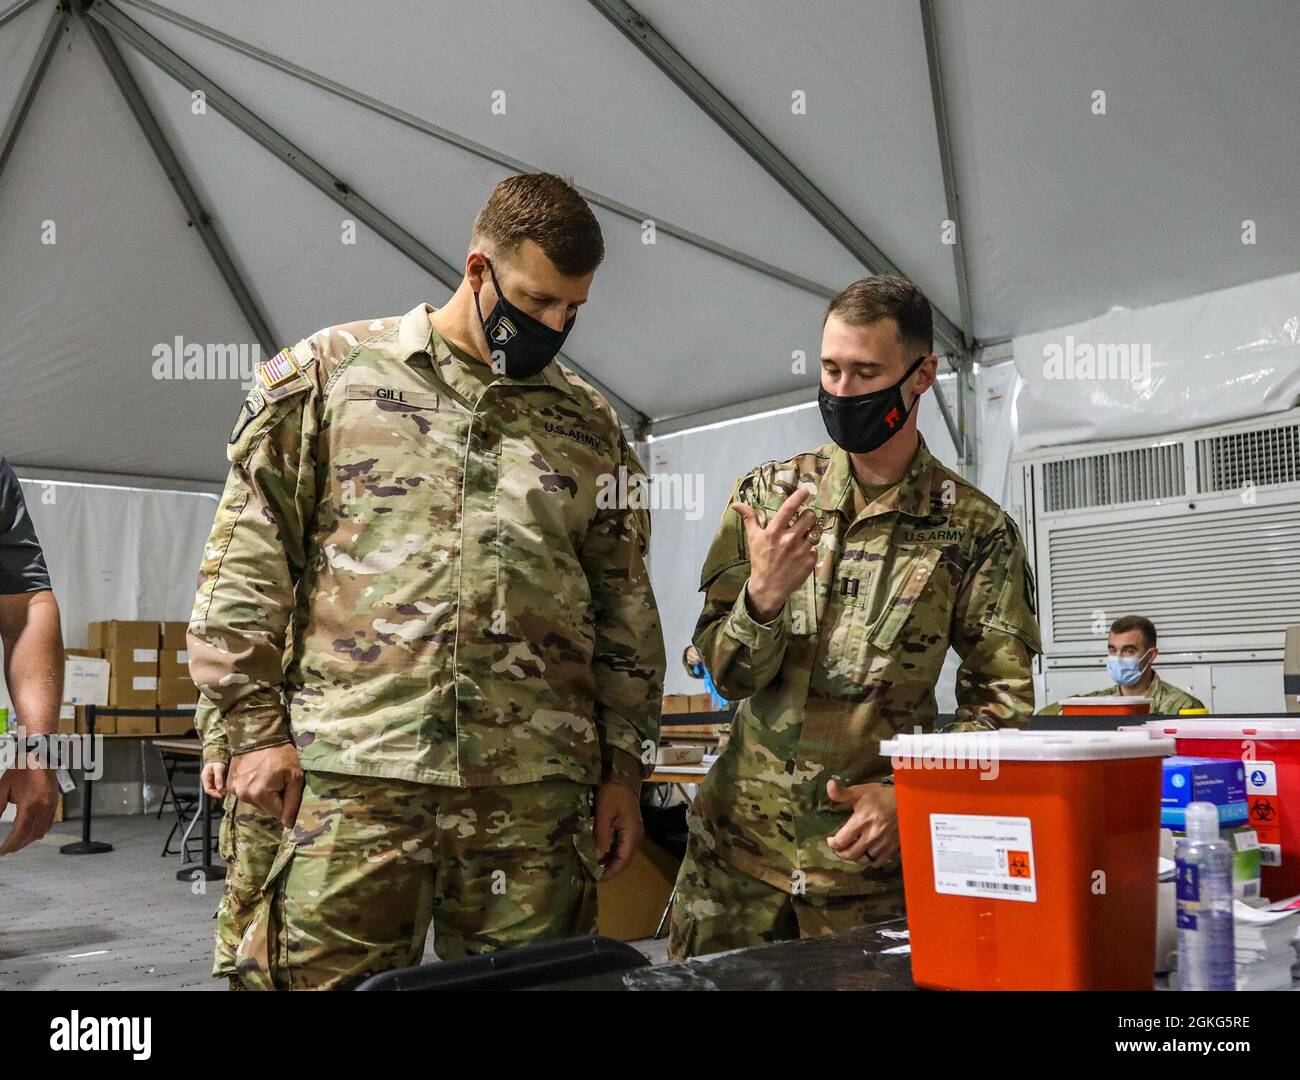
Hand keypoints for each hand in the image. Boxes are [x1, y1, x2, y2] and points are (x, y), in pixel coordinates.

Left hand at [0, 765, 58, 854]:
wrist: (40, 756)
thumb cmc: (22, 769)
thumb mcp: (2, 788)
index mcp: (31, 804)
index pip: (20, 832)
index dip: (10, 845)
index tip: (2, 851)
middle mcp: (44, 807)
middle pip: (31, 835)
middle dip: (18, 845)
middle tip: (6, 849)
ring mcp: (51, 806)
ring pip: (41, 832)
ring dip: (28, 840)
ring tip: (17, 843)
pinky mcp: (54, 804)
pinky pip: (48, 825)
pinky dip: (39, 832)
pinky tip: (31, 833)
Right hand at [201, 761, 227, 799]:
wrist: (218, 758)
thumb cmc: (216, 762)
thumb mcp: (218, 769)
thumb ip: (218, 778)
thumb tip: (219, 788)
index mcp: (205, 778)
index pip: (207, 789)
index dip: (214, 794)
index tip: (220, 795)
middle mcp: (207, 780)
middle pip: (211, 790)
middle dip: (218, 793)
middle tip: (225, 793)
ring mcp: (211, 781)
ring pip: (215, 789)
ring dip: (221, 791)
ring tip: (227, 791)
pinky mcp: (215, 781)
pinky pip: (218, 786)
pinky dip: (222, 788)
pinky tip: (227, 788)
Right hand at [228, 743, 303, 828]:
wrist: (259, 735)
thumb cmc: (281, 754)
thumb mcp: (295, 777)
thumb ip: (293, 802)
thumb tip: (288, 825)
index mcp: (260, 795)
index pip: (278, 814)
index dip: (287, 801)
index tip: (288, 786)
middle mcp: (244, 795)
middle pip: (266, 808)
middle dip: (275, 798)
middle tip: (279, 779)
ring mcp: (235, 789)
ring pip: (256, 801)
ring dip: (264, 793)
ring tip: (269, 774)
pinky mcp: (230, 783)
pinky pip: (246, 793)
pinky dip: (253, 787)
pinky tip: (258, 773)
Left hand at [593, 782, 643, 881]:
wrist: (623, 778)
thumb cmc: (613, 794)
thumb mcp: (604, 814)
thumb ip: (601, 836)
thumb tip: (597, 857)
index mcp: (632, 835)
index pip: (623, 861)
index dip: (610, 872)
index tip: (595, 879)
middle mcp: (635, 838)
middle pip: (624, 861)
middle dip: (609, 870)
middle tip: (591, 876)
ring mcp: (632, 834)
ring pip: (622, 855)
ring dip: (609, 862)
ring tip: (592, 867)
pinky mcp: (627, 830)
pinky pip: (620, 847)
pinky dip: (610, 853)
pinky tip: (598, 854)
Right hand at [732, 487, 818, 621]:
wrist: (769, 587)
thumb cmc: (760, 560)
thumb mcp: (753, 538)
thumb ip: (749, 518)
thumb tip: (736, 503)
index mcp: (774, 532)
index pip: (789, 508)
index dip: (799, 497)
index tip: (805, 490)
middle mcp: (789, 539)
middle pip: (809, 516)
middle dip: (808, 515)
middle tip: (803, 520)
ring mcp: (801, 550)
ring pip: (816, 531)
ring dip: (811, 531)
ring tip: (803, 537)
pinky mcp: (810, 560)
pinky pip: (816, 547)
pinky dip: (810, 549)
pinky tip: (801, 554)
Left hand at [825, 778, 898, 864]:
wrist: (905, 802)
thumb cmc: (880, 796)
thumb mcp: (859, 791)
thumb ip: (841, 792)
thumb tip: (829, 784)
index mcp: (862, 820)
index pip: (841, 841)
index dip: (832, 843)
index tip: (830, 839)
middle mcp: (872, 835)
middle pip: (850, 854)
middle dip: (839, 852)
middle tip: (837, 847)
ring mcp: (882, 843)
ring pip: (862, 860)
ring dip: (853, 857)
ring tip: (850, 849)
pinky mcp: (891, 848)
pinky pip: (876, 862)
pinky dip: (868, 860)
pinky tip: (865, 853)